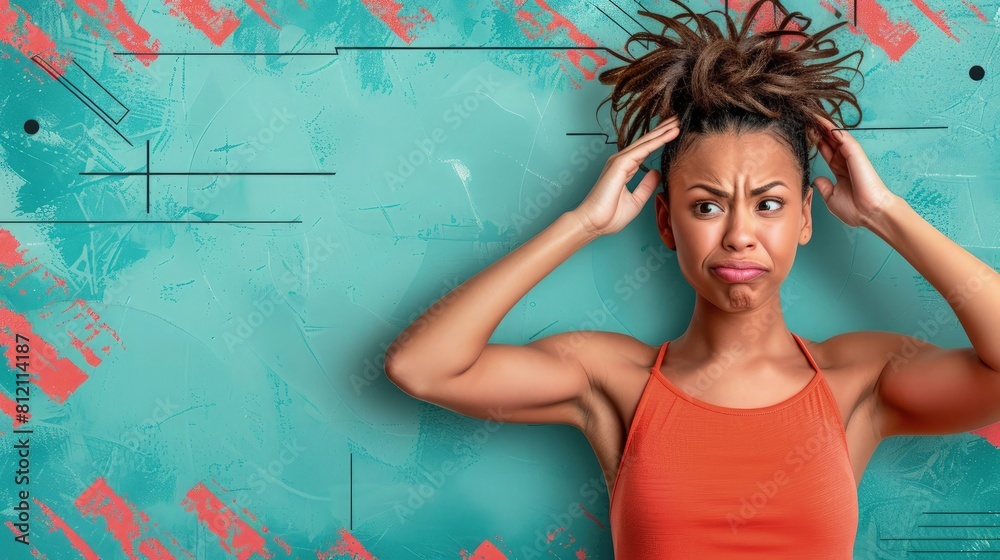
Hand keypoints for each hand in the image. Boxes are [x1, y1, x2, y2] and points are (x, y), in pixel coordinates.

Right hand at [573, 115, 680, 235]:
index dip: (659, 140)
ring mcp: (619, 161)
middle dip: (662, 130)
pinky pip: (643, 149)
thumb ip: (646, 186)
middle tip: (678, 119)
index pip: (645, 150)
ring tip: (677, 121)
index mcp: (624, 169)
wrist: (594, 223)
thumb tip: (656, 172)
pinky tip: (669, 133)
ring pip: (645, 142)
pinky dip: (657, 140)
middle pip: (646, 142)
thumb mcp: (636, 200)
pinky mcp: (620, 164)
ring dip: (662, 131)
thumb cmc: (609, 216)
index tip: (674, 132)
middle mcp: (621, 162)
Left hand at [812, 115, 900, 228]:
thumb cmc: (854, 209)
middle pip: (830, 141)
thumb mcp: (832, 197)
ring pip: (835, 136)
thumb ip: (824, 187)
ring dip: (823, 125)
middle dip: (818, 130)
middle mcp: (845, 161)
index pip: (826, 152)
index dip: (816, 142)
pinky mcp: (855, 153)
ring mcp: (851, 156)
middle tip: (805, 118)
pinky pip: (842, 137)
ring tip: (810, 114)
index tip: (805, 133)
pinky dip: (831, 128)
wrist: (869, 213)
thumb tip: (816, 180)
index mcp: (840, 171)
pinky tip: (820, 120)